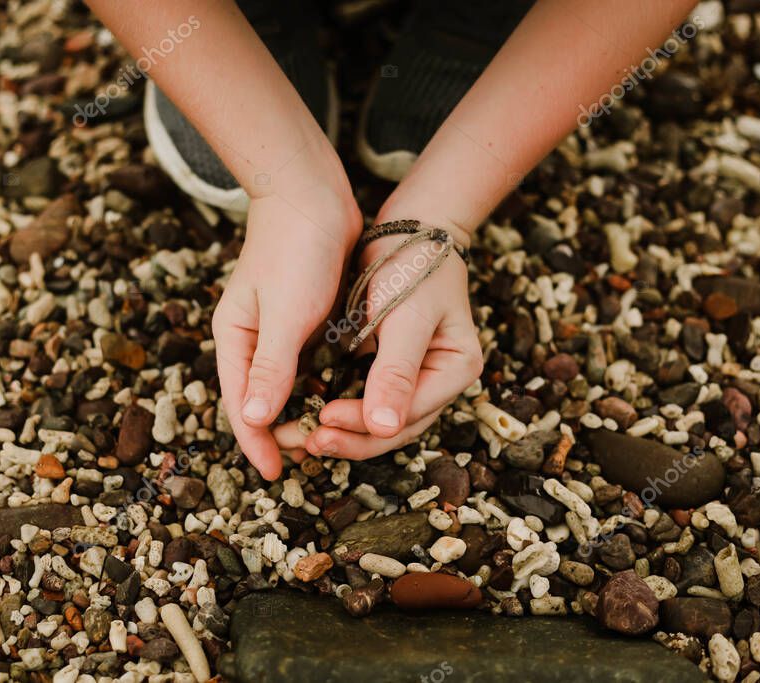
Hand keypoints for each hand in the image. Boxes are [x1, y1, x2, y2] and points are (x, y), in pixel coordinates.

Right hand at [213, 184, 359, 479]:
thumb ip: (272, 366)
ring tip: (320, 441)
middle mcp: (251, 337)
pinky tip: (333, 402)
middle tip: (306, 460)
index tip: (276, 473)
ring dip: (298, 413)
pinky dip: (315, 388)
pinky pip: (305, 365)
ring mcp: (277, 328)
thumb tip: (254, 419)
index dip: (256, 441)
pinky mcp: (303, 318)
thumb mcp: (286, 313)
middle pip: (259, 399)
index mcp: (234, 337)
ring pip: (284, 385)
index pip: (241, 403)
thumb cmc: (296, 249)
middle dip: (277, 432)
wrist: (314, 193)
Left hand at [294, 226, 482, 459]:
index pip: (409, 416)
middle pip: (395, 427)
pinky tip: (312, 417)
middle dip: (350, 439)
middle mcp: (440, 380)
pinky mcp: (392, 368)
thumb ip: (396, 373)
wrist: (407, 228)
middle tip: (306, 442)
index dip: (366, 427)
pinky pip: (367, 401)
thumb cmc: (411, 264)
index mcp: (456, 370)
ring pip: (379, 421)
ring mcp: (417, 376)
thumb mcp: (404, 316)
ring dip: (342, 432)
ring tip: (302, 438)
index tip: (324, 421)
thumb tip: (384, 428)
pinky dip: (341, 410)